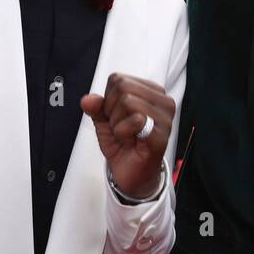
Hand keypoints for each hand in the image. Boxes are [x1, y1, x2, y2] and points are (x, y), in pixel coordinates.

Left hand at [80, 73, 173, 198]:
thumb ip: (96, 107)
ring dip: (117, 123)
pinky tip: (130, 141)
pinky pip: (135, 120)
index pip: (119, 79)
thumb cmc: (124, 145)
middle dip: (112, 110)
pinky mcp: (161, 134)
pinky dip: (123, 132)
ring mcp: (164, 118)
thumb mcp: (105, 121)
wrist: (131, 174)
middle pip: (123, 87)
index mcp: (151, 92)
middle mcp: (162, 102)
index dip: (108, 99)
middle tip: (120, 127)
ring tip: (126, 134)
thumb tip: (88, 99)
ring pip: (128, 101)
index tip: (117, 116)